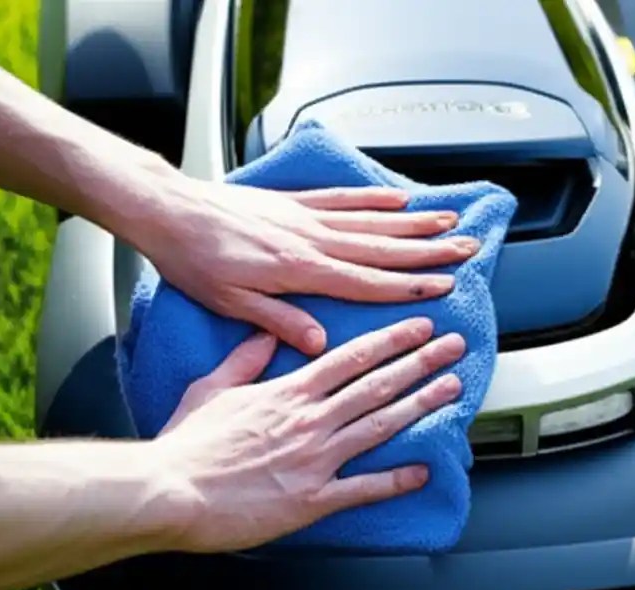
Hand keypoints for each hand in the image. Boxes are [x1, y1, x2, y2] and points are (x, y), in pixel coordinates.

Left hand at [119, 176, 480, 354]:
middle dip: (429, 251)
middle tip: (467, 249)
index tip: (443, 288)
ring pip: (373, 220)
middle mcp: (312, 238)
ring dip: (414, 223)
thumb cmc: (193, 260)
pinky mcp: (295, 202)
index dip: (409, 286)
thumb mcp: (230, 303)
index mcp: (300, 270)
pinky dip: (375, 199)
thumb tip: (319, 345)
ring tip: (448, 222)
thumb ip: (278, 322)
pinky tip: (400, 199)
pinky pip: (344, 199)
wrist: (168, 209)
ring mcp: (306, 216)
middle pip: (383, 247)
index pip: (368, 281)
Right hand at [148, 316, 465, 553]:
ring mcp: (315, 459)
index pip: (351, 357)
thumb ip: (244, 360)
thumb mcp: (211, 389)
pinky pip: (364, 487)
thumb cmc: (185, 446)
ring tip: (452, 389)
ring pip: (380, 425)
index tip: (419, 327)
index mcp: (287, 392)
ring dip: (421, 405)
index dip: (391, 340)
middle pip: (377, 384)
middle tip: (455, 347)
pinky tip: (424, 471)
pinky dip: (397, 479)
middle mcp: (309, 420)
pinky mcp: (312, 498)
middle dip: (421, 362)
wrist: (169, 491)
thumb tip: (267, 336)